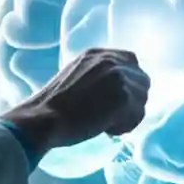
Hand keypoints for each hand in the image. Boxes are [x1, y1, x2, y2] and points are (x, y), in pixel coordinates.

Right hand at [1, 48, 149, 158]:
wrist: (42, 118)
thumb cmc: (51, 107)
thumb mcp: (74, 77)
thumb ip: (96, 75)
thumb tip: (120, 90)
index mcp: (96, 54)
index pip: (131, 62)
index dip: (129, 83)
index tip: (118, 99)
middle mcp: (110, 60)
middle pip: (142, 82)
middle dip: (132, 101)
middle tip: (110, 117)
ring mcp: (118, 77)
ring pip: (142, 100)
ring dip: (128, 116)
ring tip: (105, 124)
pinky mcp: (123, 97)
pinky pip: (137, 116)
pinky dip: (124, 127)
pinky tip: (105, 129)